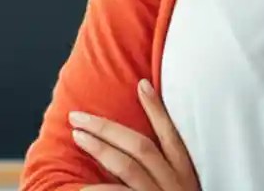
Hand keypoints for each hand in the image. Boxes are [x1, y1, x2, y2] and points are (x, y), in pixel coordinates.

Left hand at [68, 78, 199, 190]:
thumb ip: (157, 177)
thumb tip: (125, 156)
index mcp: (186, 179)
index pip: (172, 137)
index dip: (157, 110)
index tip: (141, 84)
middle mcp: (177, 188)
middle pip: (141, 147)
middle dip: (108, 128)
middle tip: (79, 117)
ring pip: (128, 167)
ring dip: (100, 147)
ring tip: (77, 137)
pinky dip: (97, 189)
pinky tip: (79, 184)